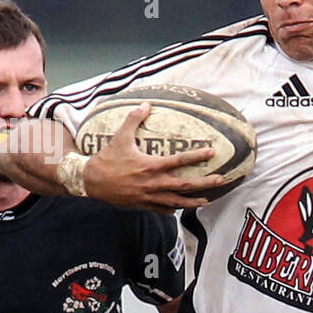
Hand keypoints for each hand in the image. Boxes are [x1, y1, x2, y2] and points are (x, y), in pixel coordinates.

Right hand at [82, 104, 226, 213]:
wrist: (91, 182)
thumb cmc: (107, 159)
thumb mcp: (120, 136)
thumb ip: (134, 119)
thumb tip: (146, 103)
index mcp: (150, 166)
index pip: (179, 161)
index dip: (197, 155)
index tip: (212, 152)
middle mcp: (153, 183)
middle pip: (185, 185)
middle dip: (205, 183)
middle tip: (221, 179)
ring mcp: (149, 197)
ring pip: (177, 202)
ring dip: (193, 201)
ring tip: (207, 200)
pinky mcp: (143, 205)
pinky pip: (162, 209)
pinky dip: (173, 208)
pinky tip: (181, 207)